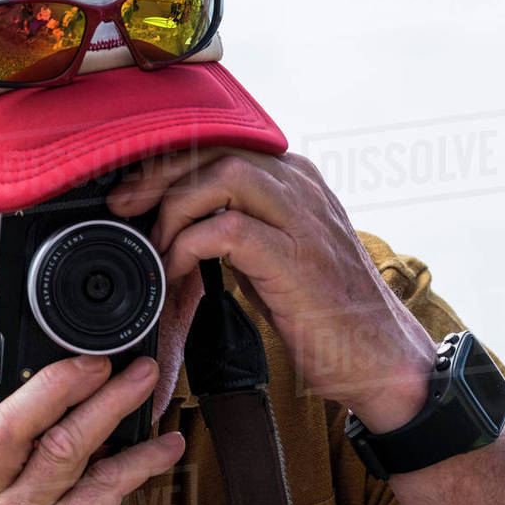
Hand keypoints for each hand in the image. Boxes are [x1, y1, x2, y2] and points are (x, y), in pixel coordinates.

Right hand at [0, 346, 184, 504]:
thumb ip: (22, 469)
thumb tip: (63, 400)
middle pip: (5, 425)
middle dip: (55, 380)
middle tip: (94, 359)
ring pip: (64, 445)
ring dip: (111, 405)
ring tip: (142, 380)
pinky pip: (110, 482)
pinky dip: (145, 456)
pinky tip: (166, 445)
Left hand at [108, 148, 435, 432]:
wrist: (381, 359)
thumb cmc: (328, 314)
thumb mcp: (276, 256)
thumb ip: (240, 231)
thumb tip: (182, 227)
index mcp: (296, 180)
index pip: (221, 144)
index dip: (169, 161)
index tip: (133, 188)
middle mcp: (301, 186)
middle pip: (216, 150)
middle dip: (158, 175)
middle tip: (123, 206)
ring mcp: (301, 218)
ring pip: (222, 175)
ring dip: (175, 209)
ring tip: (157, 246)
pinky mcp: (295, 257)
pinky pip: (226, 230)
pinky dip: (189, 248)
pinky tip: (177, 273)